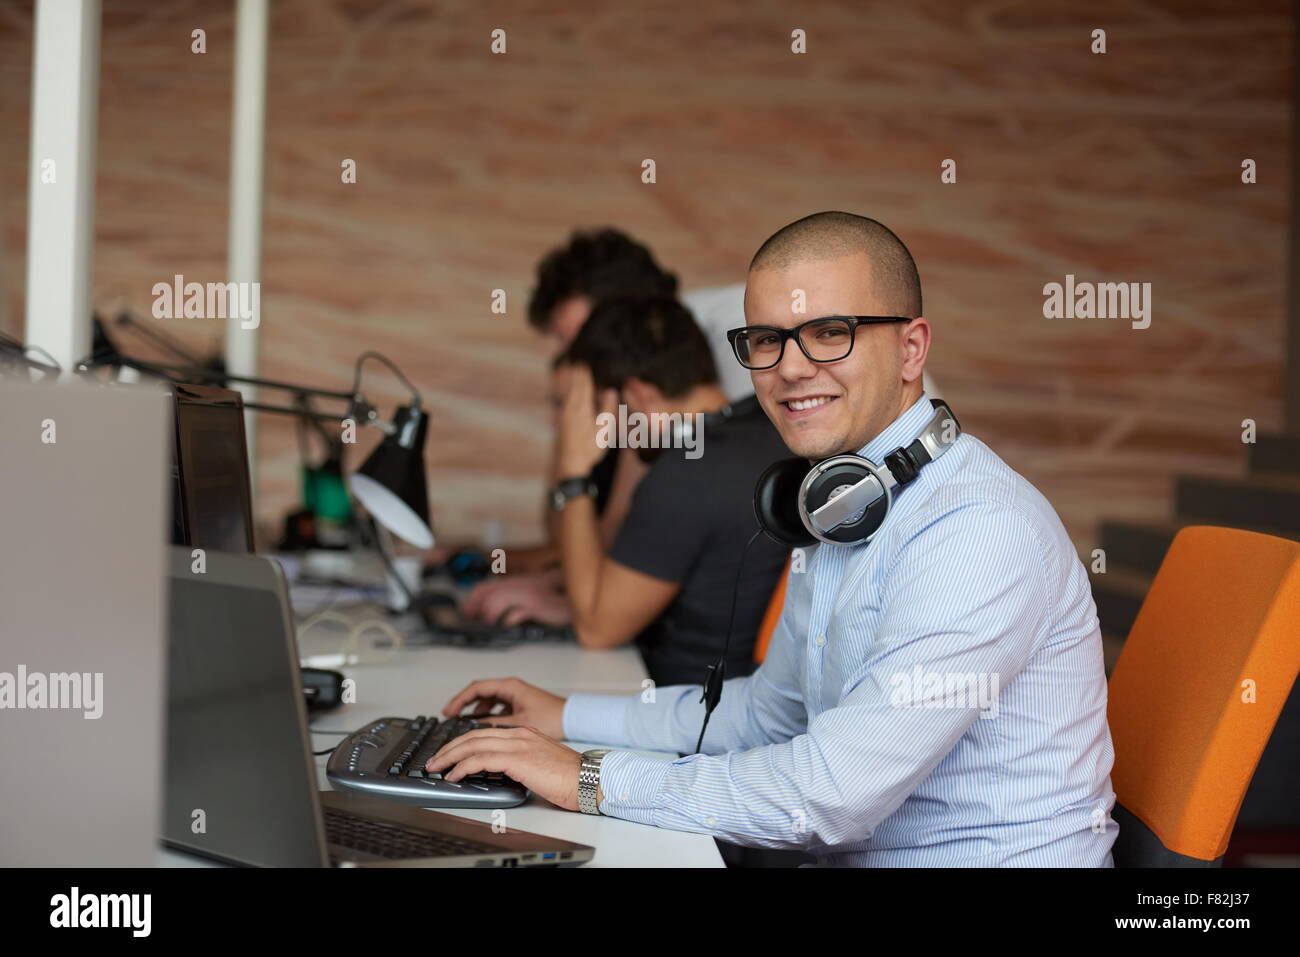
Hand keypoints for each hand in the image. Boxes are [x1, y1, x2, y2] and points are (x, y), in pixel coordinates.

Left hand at [426, 726, 582, 810]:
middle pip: (474, 735)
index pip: (484, 732)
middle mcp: (519, 734)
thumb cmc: (569, 777)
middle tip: (434, 760)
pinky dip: (462, 767)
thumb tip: (498, 773)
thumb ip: (519, 762)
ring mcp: (518, 744)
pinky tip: (454, 775)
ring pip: (473, 744)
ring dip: (449, 757)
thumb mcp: (539, 764)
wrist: (587, 779)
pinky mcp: (517, 758)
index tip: (449, 754)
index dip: (462, 743)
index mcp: (524, 734)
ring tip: (436, 768)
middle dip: (449, 748)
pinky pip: (480, 760)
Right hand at [442, 676, 566, 739]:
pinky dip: (488, 717)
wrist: (574, 719)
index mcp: (510, 687)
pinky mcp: (520, 706)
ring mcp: (516, 697)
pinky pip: (497, 709)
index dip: (459, 700)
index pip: (476, 688)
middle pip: (479, 694)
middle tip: (449, 718)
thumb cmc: (554, 717)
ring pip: (488, 702)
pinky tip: (485, 730)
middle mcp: (512, 689)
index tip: (448, 712)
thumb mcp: (519, 722)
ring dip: (475, 712)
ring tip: (464, 725)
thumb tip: (475, 730)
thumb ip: (495, 725)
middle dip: (463, 706)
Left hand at [462, 572, 571, 626]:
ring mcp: (527, 594)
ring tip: (488, 625)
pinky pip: (517, 612)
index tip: (466, 611)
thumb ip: (512, 600)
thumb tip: (494, 611)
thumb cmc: (552, 599)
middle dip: (476, 606)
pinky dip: (509, 620)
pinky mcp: (536, 605)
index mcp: (515, 581)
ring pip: (499, 600)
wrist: (573, 597)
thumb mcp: (528, 596)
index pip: (486, 586)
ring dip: (489, 614)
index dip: (473, 599)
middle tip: (471, 619)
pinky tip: (506, 625)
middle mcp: (519, 584)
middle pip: (488, 591)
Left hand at [556, 362, 617, 478]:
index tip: (586, 354)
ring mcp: (564, 413)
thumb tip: (610, 390)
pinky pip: (567, 398)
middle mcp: (570, 406)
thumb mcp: (603, 429)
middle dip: (577, 369)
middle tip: (578, 354)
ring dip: (573, 378)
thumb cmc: (589, 448)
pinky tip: (573, 391)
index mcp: (580, 406)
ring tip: (575, 366)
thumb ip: (607, 408)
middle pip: (573, 383)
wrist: (570, 465)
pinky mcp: (562, 420)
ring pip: (568, 390)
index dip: (585, 368)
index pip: (583, 381)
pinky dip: (571, 390)